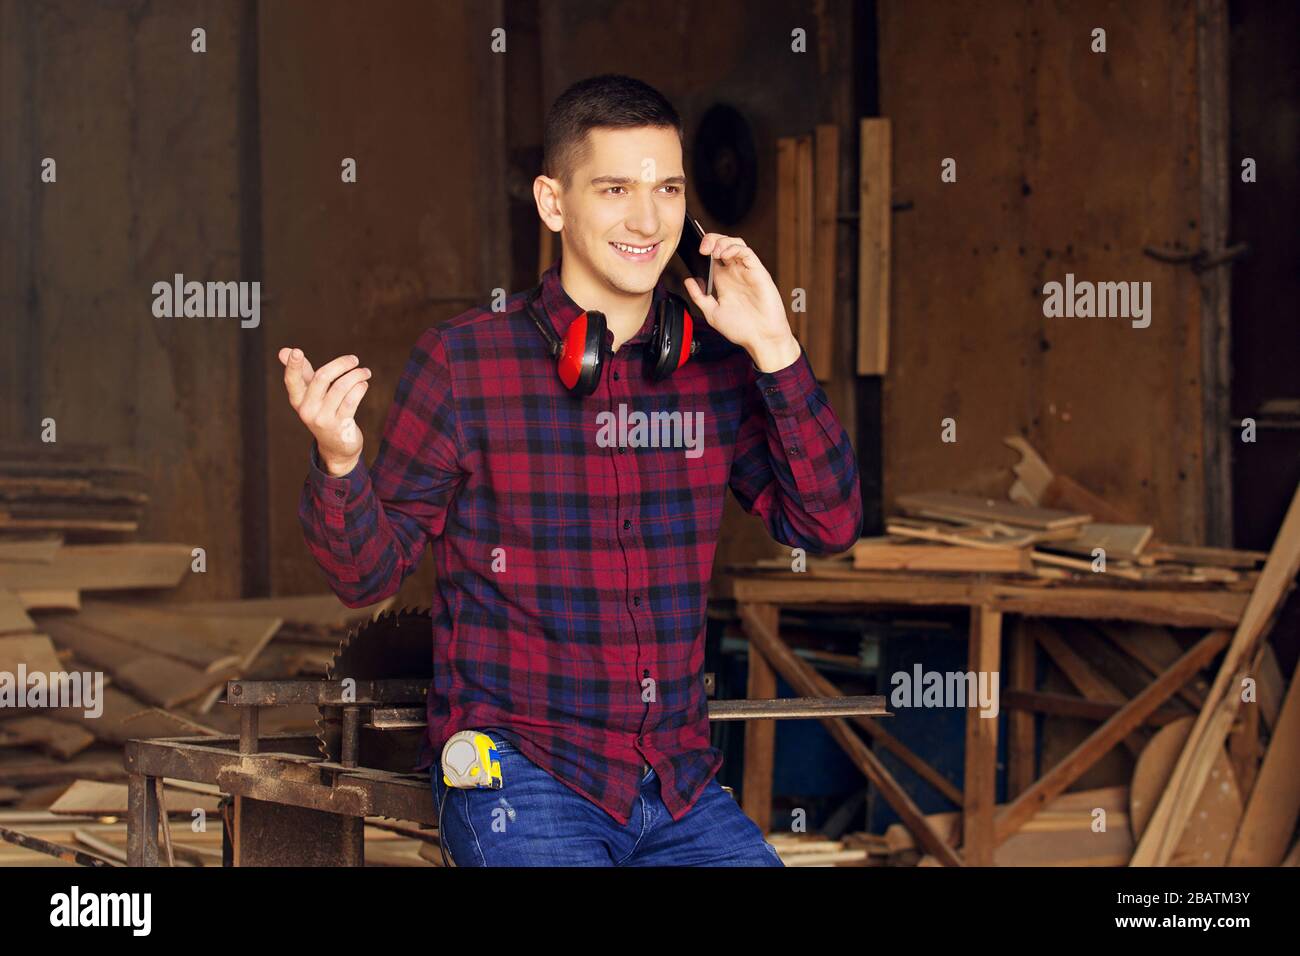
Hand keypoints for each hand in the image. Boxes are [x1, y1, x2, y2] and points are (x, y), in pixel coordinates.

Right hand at [278, 347, 371, 474]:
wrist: (336, 447)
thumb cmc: (323, 412)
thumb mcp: (310, 395)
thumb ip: (301, 372)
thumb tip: (284, 350)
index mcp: (298, 400)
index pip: (292, 381)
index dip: (293, 366)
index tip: (296, 351)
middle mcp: (307, 410)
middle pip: (322, 378)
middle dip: (341, 364)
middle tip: (354, 359)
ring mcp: (324, 419)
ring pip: (341, 387)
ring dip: (356, 375)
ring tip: (365, 372)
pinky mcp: (340, 426)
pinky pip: (351, 400)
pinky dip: (360, 388)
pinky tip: (363, 384)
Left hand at [682, 233, 800, 371]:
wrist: (761, 339)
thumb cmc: (741, 329)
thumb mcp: (713, 313)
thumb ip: (699, 297)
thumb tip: (688, 281)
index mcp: (724, 281)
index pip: (712, 256)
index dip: (704, 248)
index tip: (695, 253)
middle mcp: (735, 273)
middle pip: (723, 244)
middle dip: (711, 239)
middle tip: (702, 249)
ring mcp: (747, 271)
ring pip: (736, 244)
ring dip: (722, 242)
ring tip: (713, 252)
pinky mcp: (758, 272)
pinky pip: (747, 252)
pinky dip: (735, 248)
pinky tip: (725, 256)